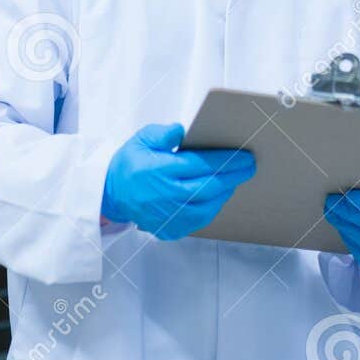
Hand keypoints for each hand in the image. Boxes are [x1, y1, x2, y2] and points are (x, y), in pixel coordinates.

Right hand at [101, 123, 255, 240]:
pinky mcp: (169, 228)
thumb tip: (183, 130)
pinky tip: (217, 197)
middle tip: (249, 166)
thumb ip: (164, 133)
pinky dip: (211, 208)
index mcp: (160, 170)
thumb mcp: (141, 140)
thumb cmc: (128, 165)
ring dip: (224, 193)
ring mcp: (168, 215)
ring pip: (207, 206)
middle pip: (210, 186)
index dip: (225, 160)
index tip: (243, 155)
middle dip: (233, 176)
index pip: (201, 164)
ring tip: (234, 180)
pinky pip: (198, 220)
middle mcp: (166, 195)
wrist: (109, 195)